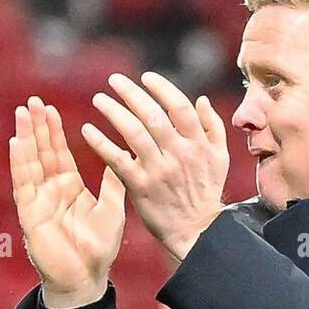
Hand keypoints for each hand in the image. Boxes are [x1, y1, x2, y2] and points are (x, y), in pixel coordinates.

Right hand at [9, 97, 125, 307]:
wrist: (86, 278)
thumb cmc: (100, 249)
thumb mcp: (112, 209)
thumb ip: (114, 183)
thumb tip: (124, 154)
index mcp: (70, 188)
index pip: (59, 153)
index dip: (54, 131)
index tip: (50, 107)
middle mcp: (51, 191)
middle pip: (41, 152)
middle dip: (37, 127)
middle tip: (33, 100)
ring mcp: (38, 201)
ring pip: (29, 163)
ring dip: (25, 138)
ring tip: (22, 113)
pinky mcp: (30, 214)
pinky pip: (23, 185)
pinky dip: (19, 163)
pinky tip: (16, 143)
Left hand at [80, 73, 228, 261]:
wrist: (197, 231)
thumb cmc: (206, 192)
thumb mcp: (220, 159)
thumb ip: (213, 127)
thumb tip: (200, 99)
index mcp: (198, 144)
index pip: (179, 107)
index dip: (162, 88)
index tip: (146, 77)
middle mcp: (179, 154)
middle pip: (153, 115)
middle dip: (131, 93)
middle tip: (113, 80)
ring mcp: (159, 170)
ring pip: (134, 133)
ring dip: (113, 112)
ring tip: (98, 99)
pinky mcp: (141, 187)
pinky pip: (117, 160)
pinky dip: (101, 143)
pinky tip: (88, 130)